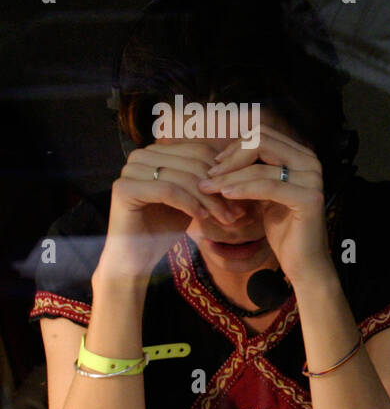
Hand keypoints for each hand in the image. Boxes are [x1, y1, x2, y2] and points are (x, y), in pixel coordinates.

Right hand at [100, 142, 245, 279]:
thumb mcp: (194, 199)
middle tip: (237, 212)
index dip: (225, 173)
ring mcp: (129, 170)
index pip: (199, 151)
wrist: (136, 257)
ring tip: (225, 219)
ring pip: (183, 177)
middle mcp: (141, 155)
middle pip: (193, 162)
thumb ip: (211, 182)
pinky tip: (203, 218)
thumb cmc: (165, 227)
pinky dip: (190, 203)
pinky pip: (168, 190)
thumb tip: (248, 170)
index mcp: (156, 151)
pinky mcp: (123, 188)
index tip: (242, 197)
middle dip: (219, 188)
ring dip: (209, 200)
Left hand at [201, 123, 329, 284]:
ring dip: (229, 176)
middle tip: (210, 175)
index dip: (236, 147)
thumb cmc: (284, 230)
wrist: (303, 263)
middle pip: (262, 142)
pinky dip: (243, 189)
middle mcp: (311, 163)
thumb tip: (223, 154)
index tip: (216, 165)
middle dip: (231, 158)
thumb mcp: (265, 194)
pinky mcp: (309, 199)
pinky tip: (225, 195)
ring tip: (208, 188)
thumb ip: (254, 172)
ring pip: (260, 166)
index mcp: (302, 157)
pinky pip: (267, 186)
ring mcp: (312, 180)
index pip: (263, 135)